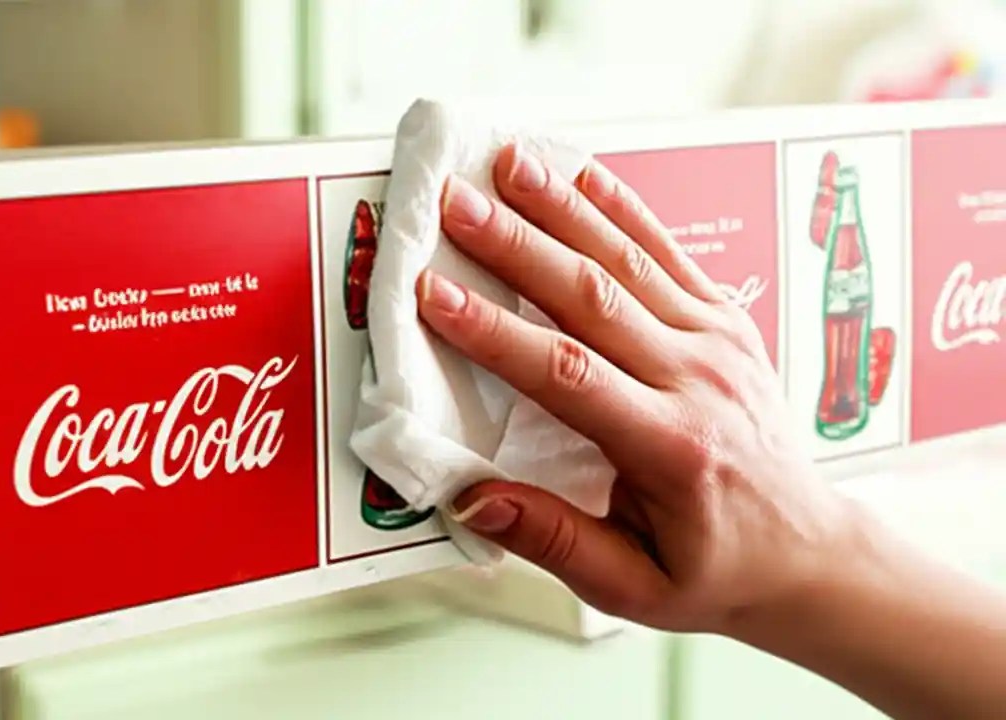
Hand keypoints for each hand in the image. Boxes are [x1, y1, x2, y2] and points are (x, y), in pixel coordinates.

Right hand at [417, 145, 857, 634]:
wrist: (806, 548)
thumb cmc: (713, 570)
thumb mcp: (632, 586)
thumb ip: (552, 539)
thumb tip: (470, 498)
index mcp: (671, 448)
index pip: (568, 375)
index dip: (496, 333)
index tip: (436, 293)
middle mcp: (699, 381)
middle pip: (593, 297)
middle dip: (516, 246)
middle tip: (454, 203)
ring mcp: (718, 341)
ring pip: (628, 259)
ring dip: (562, 206)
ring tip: (505, 161)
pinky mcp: (725, 319)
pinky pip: (668, 250)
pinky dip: (620, 206)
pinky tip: (576, 171)